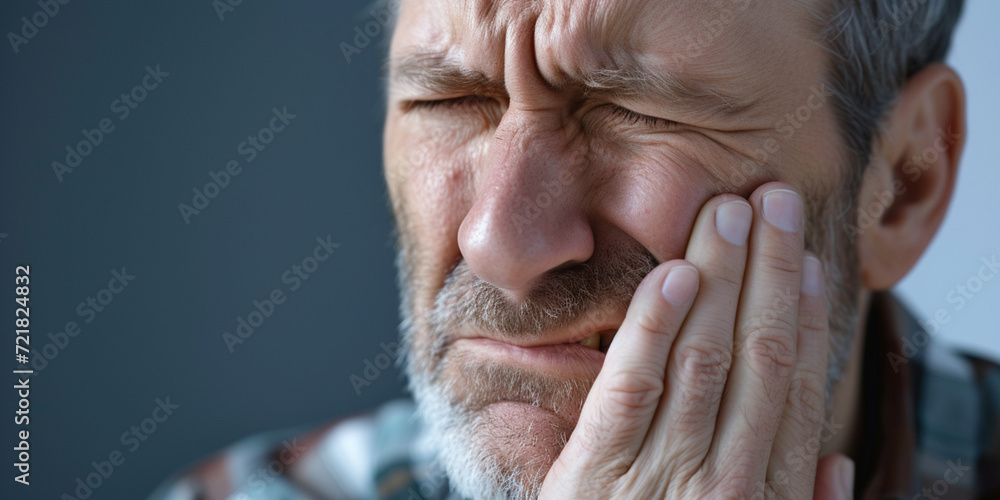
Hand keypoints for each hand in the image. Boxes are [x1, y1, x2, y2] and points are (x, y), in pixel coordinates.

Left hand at [539, 183, 853, 498]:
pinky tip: (673, 272)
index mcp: (763, 496)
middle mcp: (722, 478)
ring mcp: (657, 474)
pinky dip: (654, 326)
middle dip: (766, 271)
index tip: (807, 260)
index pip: (791, 387)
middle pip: (755, 355)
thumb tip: (835, 459)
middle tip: (773, 200)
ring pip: (700, 356)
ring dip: (719, 278)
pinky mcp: (592, 472)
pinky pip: (629, 386)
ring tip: (730, 213)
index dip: (803, 316)